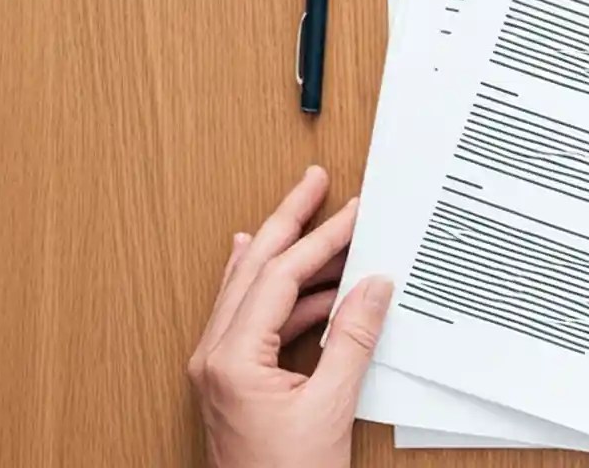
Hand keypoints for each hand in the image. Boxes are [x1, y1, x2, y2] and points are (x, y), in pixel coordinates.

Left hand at [187, 166, 392, 467]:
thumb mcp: (330, 406)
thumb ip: (354, 338)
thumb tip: (372, 286)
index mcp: (231, 358)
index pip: (280, 276)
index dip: (321, 239)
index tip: (351, 213)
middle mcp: (215, 356)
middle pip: (255, 268)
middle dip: (288, 222)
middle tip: (313, 183)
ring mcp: (219, 368)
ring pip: (251, 289)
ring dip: (289, 256)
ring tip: (324, 227)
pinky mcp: (232, 380)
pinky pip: (250, 316)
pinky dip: (277, 290)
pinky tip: (291, 274)